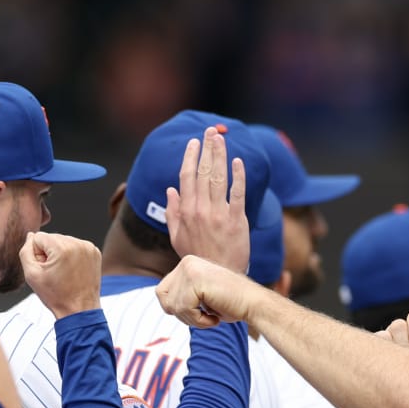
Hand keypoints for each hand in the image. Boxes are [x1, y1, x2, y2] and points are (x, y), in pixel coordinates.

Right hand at [20, 232, 102, 317]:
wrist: (79, 309)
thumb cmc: (56, 295)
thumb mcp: (31, 275)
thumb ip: (26, 251)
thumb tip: (31, 236)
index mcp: (62, 248)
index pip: (38, 237)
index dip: (37, 254)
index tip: (45, 269)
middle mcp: (77, 243)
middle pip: (52, 238)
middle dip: (49, 252)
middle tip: (54, 273)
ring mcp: (88, 247)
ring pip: (63, 241)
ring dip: (60, 253)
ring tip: (63, 273)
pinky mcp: (94, 252)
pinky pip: (75, 246)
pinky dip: (71, 255)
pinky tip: (72, 270)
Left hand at [156, 254, 261, 327]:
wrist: (254, 304)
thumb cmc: (232, 304)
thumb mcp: (201, 297)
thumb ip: (183, 294)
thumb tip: (164, 302)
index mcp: (187, 264)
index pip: (162, 292)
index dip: (178, 309)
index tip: (200, 311)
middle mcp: (186, 262)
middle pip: (163, 298)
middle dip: (182, 315)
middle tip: (205, 317)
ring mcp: (190, 269)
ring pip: (173, 306)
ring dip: (192, 320)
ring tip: (211, 316)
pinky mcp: (196, 279)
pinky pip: (184, 309)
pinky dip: (198, 321)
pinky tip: (215, 317)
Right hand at [166, 127, 249, 273]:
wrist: (217, 276)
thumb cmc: (197, 256)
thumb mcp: (176, 237)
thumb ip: (173, 212)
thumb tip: (171, 190)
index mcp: (186, 211)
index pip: (186, 177)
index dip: (190, 157)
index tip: (194, 142)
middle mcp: (200, 210)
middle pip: (203, 172)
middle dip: (206, 149)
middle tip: (210, 131)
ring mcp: (219, 214)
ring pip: (218, 178)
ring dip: (220, 155)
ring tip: (221, 138)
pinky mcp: (236, 220)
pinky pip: (237, 193)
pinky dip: (237, 176)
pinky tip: (237, 161)